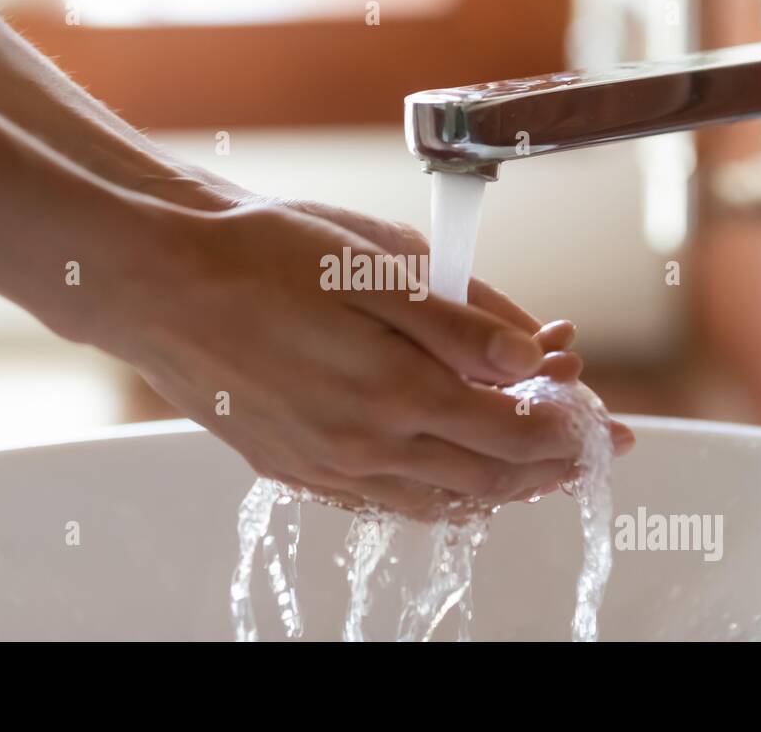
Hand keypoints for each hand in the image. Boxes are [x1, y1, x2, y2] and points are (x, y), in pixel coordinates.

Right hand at [87, 198, 624, 519]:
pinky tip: (446, 478)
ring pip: (438, 501)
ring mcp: (326, 468)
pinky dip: (436, 495)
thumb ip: (460, 324)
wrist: (158, 282)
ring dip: (498, 489)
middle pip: (486, 479)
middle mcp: (363, 447)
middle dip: (548, 469)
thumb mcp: (374, 266)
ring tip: (533, 471)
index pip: (513, 434)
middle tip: (587, 453)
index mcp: (395, 393)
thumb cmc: (259, 257)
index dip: (568, 431)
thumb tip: (534, 360)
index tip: (602, 422)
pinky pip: (385, 503)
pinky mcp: (293, 469)